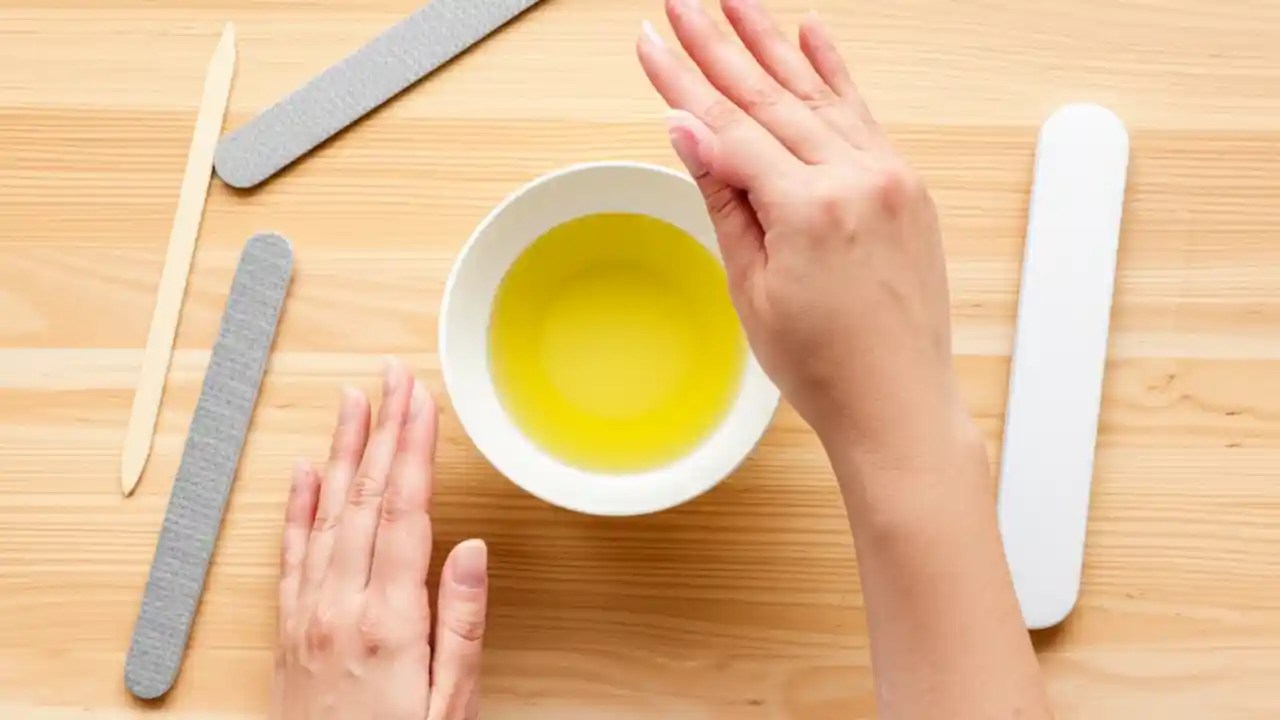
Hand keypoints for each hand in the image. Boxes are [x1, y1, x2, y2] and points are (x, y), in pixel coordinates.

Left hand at [272, 359, 487, 719]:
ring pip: (326, 513)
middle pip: (365, 497)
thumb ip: (462, 623)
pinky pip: (290, 553)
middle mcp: (341, 606)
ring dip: (341, 451)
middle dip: (382, 429)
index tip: (420, 399)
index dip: (413, 447)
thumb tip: (473, 550)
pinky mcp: (290, 630)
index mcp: (390, 620)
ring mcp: (309, 615)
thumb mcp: (452, 704)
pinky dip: (297, 506)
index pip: (405, 511)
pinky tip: (303, 470)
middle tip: (392, 376)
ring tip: (353, 402)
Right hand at [638, 0, 975, 473]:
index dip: (682, 82)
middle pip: (769, 96)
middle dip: (718, 44)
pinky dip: (835, 72)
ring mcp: (888, 177)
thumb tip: (689, 132)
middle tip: (681, 3)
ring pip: (817, 94)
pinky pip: (863, 114)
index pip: (730, 127)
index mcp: (809, 209)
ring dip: (771, 42)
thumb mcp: (751, 287)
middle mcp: (856, 179)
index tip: (651, 43)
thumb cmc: (824, 364)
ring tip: (733, 2)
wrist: (898, 401)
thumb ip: (725, 198)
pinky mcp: (906, 184)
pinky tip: (811, 32)